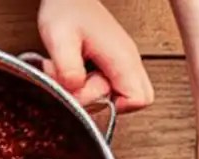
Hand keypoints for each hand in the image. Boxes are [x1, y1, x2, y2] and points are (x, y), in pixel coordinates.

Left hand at [37, 0, 153, 111]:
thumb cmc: (66, 10)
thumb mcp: (58, 38)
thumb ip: (68, 69)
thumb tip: (75, 90)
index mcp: (122, 58)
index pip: (139, 99)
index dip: (117, 108)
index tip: (92, 96)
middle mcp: (128, 61)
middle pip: (136, 100)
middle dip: (104, 102)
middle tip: (80, 86)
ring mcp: (124, 61)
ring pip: (121, 94)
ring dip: (91, 91)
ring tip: (71, 72)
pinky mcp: (115, 61)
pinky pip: (111, 84)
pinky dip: (91, 84)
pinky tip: (76, 70)